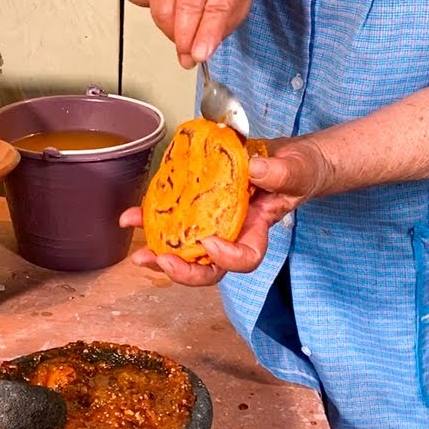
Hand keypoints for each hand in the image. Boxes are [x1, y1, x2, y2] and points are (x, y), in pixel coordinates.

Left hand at [121, 136, 331, 285]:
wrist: (286, 156)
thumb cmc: (298, 169)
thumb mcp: (297, 169)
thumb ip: (281, 173)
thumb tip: (256, 170)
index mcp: (258, 228)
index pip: (246, 257)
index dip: (227, 258)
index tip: (210, 243)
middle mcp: (232, 232)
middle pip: (209, 267)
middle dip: (185, 271)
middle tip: (163, 261)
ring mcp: (212, 222)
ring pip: (185, 249)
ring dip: (159, 254)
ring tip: (139, 254)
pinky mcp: (196, 206)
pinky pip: (172, 218)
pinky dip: (149, 220)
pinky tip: (130, 218)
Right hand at [149, 0, 254, 68]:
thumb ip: (224, 25)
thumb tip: (204, 51)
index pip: (220, 3)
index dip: (210, 31)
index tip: (202, 53)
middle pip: (190, 5)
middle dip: (188, 37)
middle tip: (191, 57)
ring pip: (169, 10)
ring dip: (176, 36)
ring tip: (187, 47)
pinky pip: (158, 12)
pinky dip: (167, 29)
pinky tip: (177, 31)